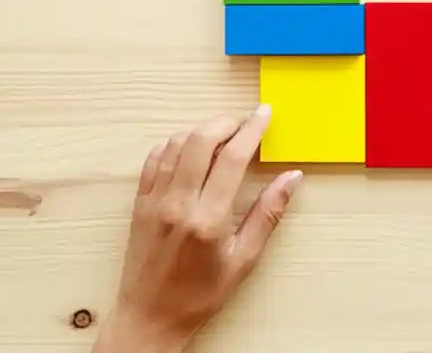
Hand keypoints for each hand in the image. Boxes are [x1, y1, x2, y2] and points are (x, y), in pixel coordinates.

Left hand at [93, 105, 302, 352]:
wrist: (150, 317)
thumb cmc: (200, 294)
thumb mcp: (243, 259)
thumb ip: (268, 214)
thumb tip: (292, 178)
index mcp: (208, 220)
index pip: (232, 158)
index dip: (251, 130)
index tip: (264, 115)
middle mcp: (178, 204)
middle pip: (200, 140)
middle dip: (226, 122)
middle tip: (245, 121)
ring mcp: (154, 201)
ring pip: (175, 144)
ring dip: (201, 130)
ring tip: (222, 134)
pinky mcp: (139, 203)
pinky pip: (154, 159)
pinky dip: (173, 144)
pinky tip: (189, 148)